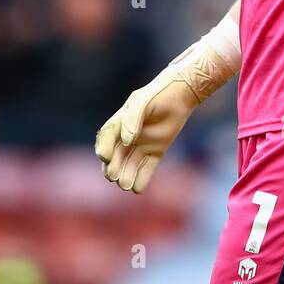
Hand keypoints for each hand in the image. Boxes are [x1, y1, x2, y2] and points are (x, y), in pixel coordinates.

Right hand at [95, 39, 230, 192]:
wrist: (178, 94)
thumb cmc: (156, 95)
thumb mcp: (141, 102)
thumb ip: (132, 118)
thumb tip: (128, 141)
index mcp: (119, 123)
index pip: (107, 140)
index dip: (104, 150)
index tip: (105, 158)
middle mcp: (128, 137)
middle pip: (117, 156)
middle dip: (113, 168)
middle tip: (114, 177)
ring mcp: (142, 144)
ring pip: (130, 164)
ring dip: (126, 176)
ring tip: (125, 185)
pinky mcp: (156, 150)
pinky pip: (147, 167)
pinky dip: (142, 179)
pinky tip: (138, 189)